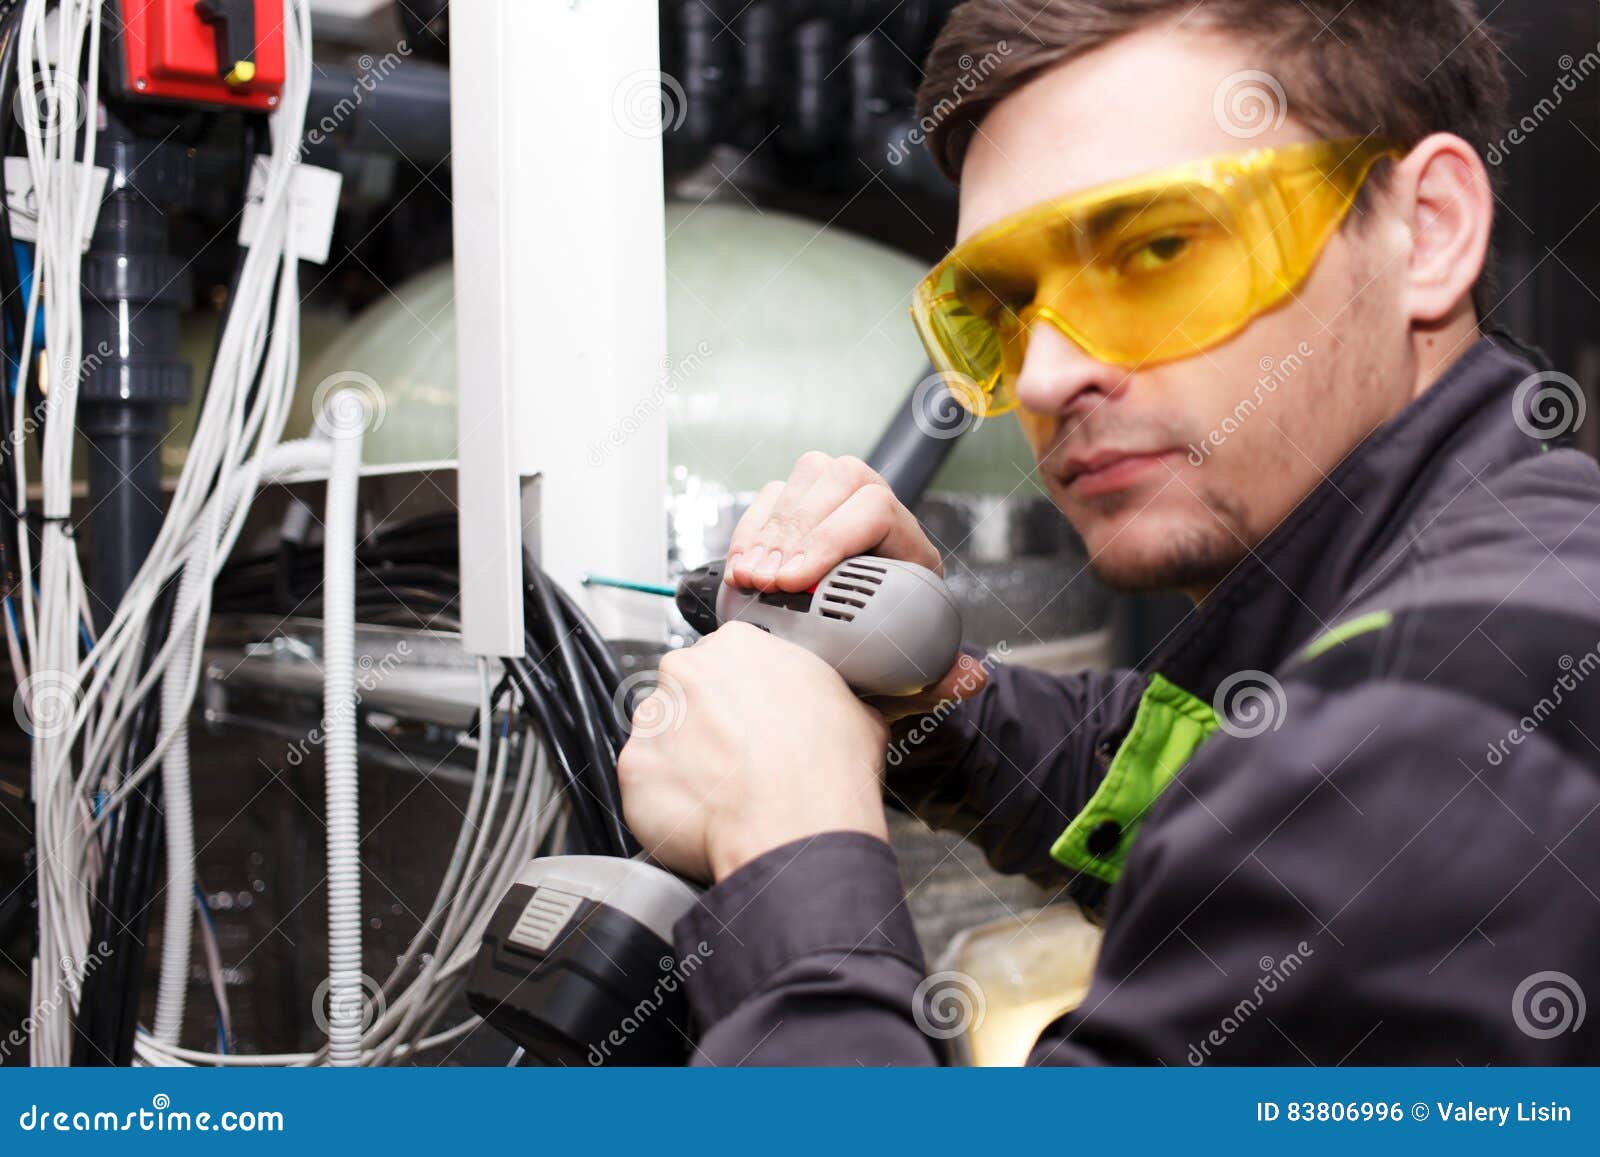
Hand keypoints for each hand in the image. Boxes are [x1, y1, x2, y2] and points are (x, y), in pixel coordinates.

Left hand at [617, 622, 889, 883]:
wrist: (797, 831)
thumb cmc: (826, 773)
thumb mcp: (855, 711)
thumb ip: (827, 695)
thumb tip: (837, 710)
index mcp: (739, 644)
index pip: (729, 659)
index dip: (744, 695)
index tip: (753, 718)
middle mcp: (687, 671)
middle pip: (688, 692)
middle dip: (708, 723)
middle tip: (740, 759)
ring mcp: (654, 719)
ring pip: (664, 736)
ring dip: (686, 760)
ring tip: (725, 792)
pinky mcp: (633, 769)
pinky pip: (647, 782)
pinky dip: (668, 799)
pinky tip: (704, 813)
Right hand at [724, 452, 982, 710]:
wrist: (860, 657)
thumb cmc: (887, 660)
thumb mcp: (912, 675)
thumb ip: (940, 679)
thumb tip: (971, 676)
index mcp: (911, 547)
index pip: (876, 510)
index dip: (831, 539)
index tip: (795, 583)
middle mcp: (877, 513)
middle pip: (841, 479)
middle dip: (794, 531)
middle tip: (765, 582)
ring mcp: (838, 504)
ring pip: (808, 475)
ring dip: (771, 526)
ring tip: (752, 576)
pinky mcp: (801, 508)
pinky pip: (773, 494)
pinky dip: (751, 527)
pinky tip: (741, 567)